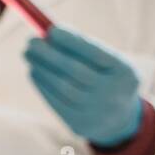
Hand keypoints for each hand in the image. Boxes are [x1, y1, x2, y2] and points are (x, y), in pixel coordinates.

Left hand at [24, 26, 143, 147]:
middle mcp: (114, 94)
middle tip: (31, 41)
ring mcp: (97, 112)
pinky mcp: (80, 124)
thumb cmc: (105, 78)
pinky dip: (41, 84)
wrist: (118, 119)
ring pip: (62, 86)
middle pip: (75, 70)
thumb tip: (48, 31)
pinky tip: (34, 71)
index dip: (72, 41)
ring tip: (29, 54)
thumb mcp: (106, 62)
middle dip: (49, 53)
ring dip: (41, 67)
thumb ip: (82, 46)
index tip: (52, 30)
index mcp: (125, 73)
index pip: (97, 53)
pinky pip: (55, 101)